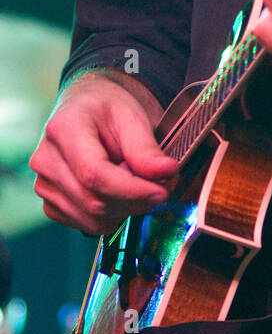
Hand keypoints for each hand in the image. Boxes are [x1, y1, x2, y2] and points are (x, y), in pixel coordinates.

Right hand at [29, 73, 178, 235]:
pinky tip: (120, 193)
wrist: (85, 109)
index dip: (132, 190)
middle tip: (163, 187)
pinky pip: (85, 224)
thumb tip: (166, 173)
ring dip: (126, 210)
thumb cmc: (106, 109)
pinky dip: (112, 216)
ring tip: (140, 185)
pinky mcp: (50, 202)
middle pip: (94, 201)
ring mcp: (44, 183)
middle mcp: (46, 159)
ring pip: (92, 219)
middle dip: (136, 201)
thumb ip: (145, 148)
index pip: (94, 174)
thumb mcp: (131, 117)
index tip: (162, 191)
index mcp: (64, 129)